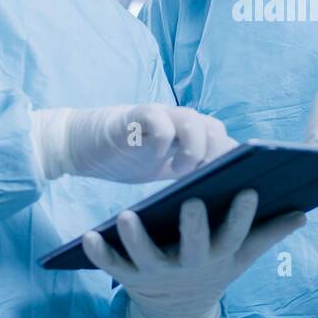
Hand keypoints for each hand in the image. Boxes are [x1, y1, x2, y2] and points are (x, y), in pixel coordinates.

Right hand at [31, 104, 236, 182]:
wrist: (83, 146)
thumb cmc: (128, 161)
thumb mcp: (165, 170)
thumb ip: (191, 174)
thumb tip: (225, 202)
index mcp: (192, 135)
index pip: (226, 142)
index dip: (234, 163)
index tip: (229, 189)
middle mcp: (179, 121)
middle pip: (216, 129)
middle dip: (217, 157)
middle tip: (205, 182)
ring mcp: (159, 116)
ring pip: (193, 120)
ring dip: (193, 149)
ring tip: (180, 173)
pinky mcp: (135, 116)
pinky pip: (159, 120)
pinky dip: (163, 139)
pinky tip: (158, 159)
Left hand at [83, 190, 305, 317]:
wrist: (178, 313)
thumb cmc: (213, 268)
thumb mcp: (241, 256)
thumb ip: (269, 234)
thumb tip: (303, 214)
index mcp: (219, 255)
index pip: (235, 235)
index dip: (243, 216)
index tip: (249, 190)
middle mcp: (189, 266)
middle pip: (193, 248)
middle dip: (193, 227)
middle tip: (191, 201)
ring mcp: (158, 273)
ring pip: (146, 257)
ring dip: (135, 239)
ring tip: (126, 215)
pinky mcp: (130, 277)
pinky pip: (113, 266)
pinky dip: (99, 253)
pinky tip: (87, 234)